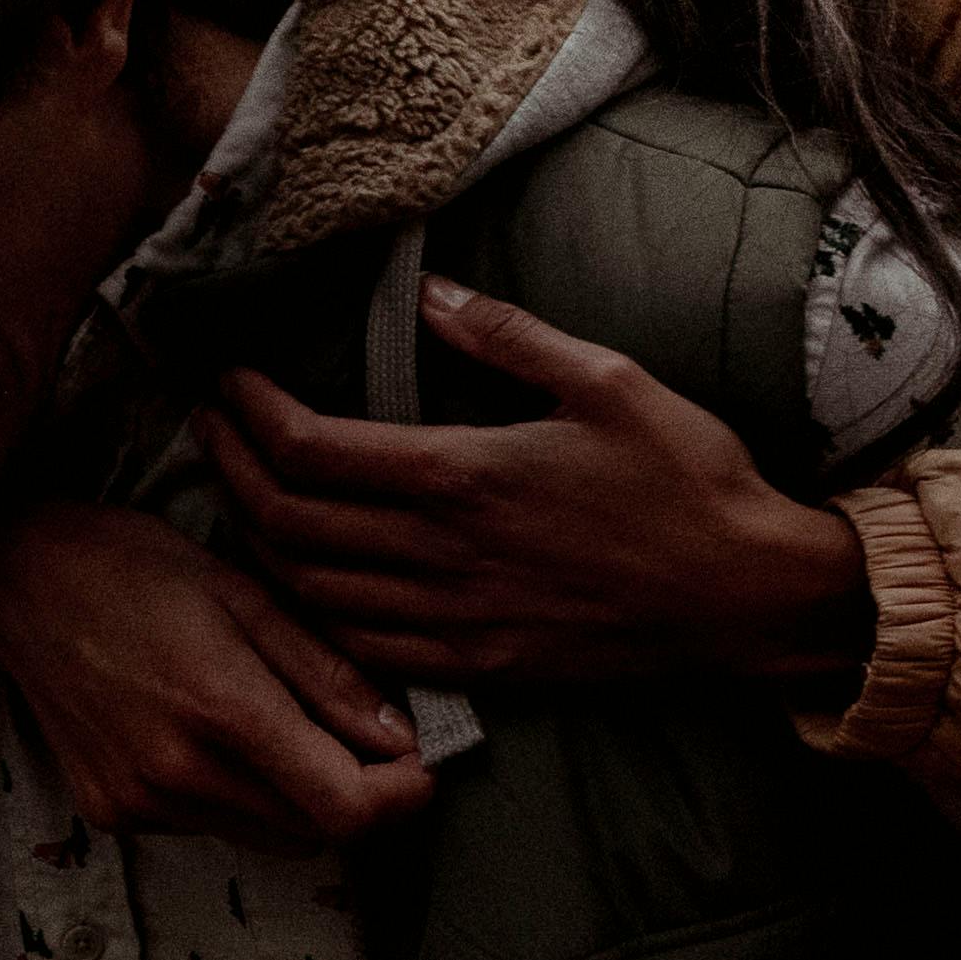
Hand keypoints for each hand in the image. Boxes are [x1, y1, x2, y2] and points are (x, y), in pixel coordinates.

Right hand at [0, 495, 437, 848]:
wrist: (11, 583)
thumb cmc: (132, 568)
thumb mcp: (245, 596)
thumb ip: (327, 676)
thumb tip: (403, 740)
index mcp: (222, 710)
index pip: (345, 808)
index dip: (401, 798)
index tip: (423, 768)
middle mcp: (178, 774)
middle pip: (313, 830)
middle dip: (359, 795)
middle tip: (369, 740)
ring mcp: (141, 803)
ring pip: (265, 833)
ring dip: (299, 799)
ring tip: (289, 726)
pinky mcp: (113, 814)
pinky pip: (210, 826)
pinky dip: (239, 796)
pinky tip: (219, 736)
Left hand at [207, 279, 877, 688]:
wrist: (748, 595)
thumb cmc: (690, 480)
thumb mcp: (610, 380)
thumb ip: (509, 337)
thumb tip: (429, 292)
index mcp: (467, 476)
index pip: (311, 450)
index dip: (250, 415)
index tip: (230, 384)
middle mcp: (445, 555)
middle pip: (288, 523)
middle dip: (230, 471)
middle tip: (212, 431)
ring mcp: (457, 620)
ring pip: (312, 593)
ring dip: (259, 543)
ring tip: (244, 498)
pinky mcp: (480, 666)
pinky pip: (362, 649)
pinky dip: (314, 615)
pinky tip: (307, 583)